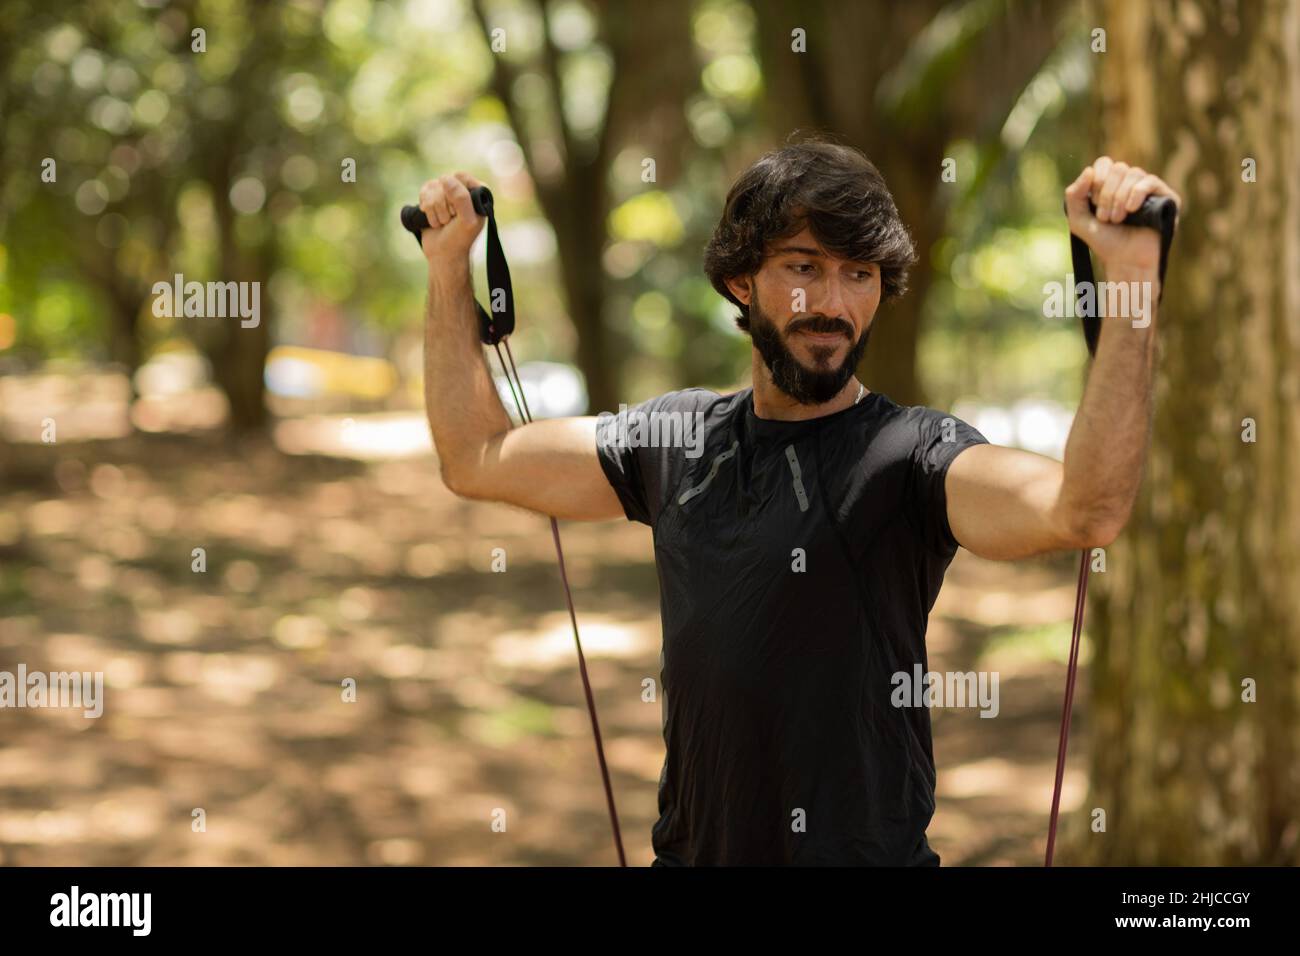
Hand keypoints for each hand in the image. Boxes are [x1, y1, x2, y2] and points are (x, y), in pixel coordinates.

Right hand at [418, 172, 486, 268]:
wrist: (443, 254)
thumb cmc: (459, 239)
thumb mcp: (467, 220)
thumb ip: (461, 198)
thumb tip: (445, 178)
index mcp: (477, 193)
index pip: (461, 177)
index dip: (455, 193)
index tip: (457, 212)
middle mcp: (463, 190)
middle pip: (444, 181)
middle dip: (443, 204)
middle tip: (450, 220)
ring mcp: (446, 194)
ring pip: (433, 187)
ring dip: (434, 209)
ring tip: (442, 222)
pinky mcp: (432, 198)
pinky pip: (424, 191)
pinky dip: (426, 208)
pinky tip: (432, 219)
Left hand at [1065, 157, 1181, 272]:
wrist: (1125, 260)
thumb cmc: (1104, 241)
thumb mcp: (1079, 220)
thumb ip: (1074, 195)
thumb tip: (1089, 170)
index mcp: (1111, 183)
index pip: (1104, 163)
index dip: (1097, 181)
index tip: (1094, 205)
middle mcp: (1131, 182)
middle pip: (1118, 168)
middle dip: (1106, 194)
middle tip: (1106, 218)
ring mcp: (1149, 188)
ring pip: (1133, 173)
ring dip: (1119, 199)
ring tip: (1117, 220)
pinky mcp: (1165, 196)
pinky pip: (1150, 182)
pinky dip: (1136, 194)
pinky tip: (1132, 211)